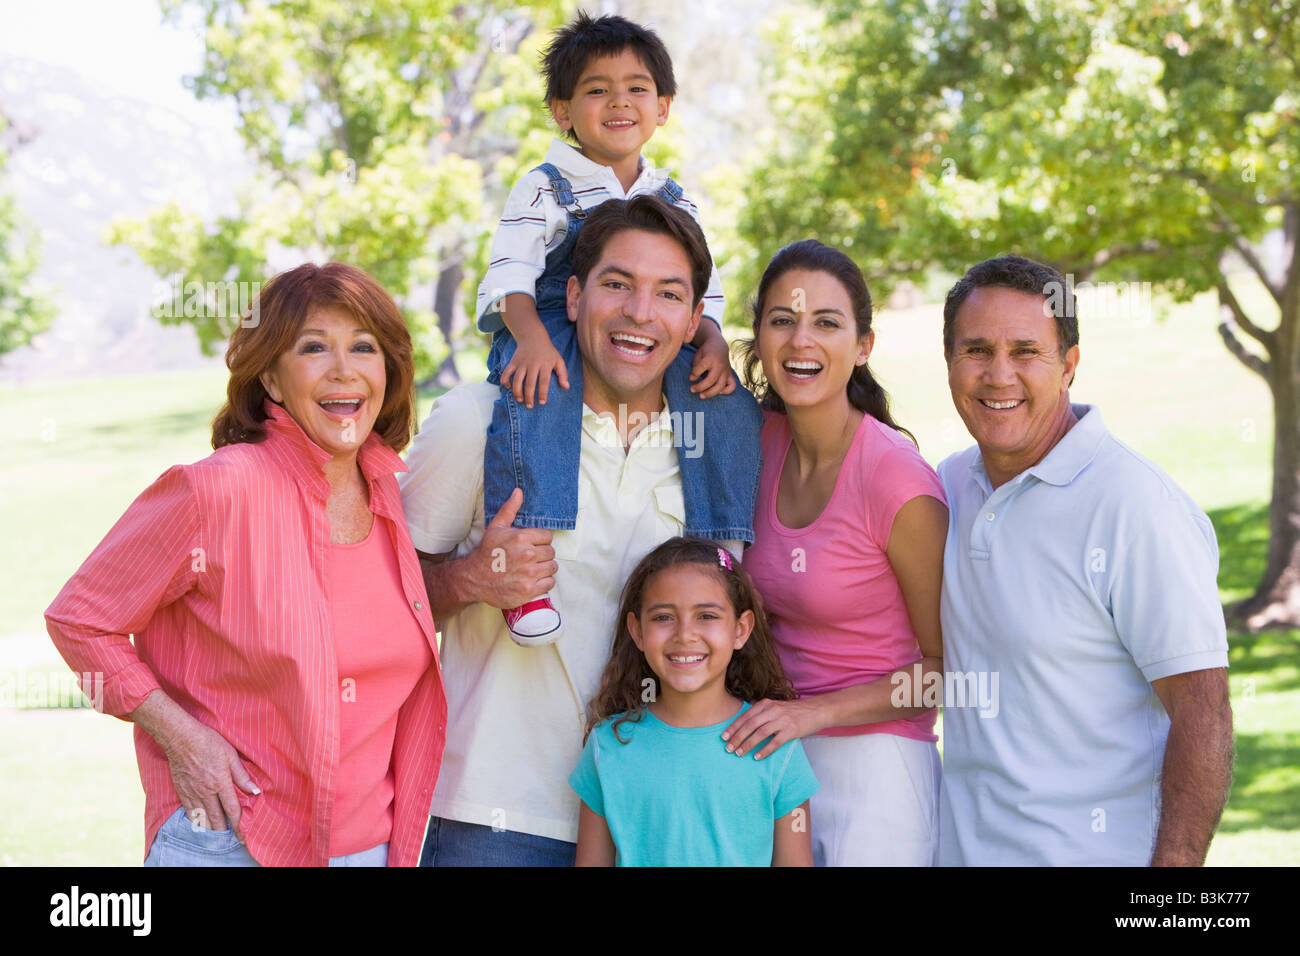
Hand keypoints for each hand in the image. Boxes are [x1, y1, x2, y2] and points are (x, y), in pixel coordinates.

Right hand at [162, 718, 259, 839]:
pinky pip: (189, 812)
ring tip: (218, 836)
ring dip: (211, 829)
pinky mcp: (182, 791)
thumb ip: (242, 775)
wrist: (181, 738)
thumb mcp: (230, 755)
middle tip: (232, 840)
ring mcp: (192, 793)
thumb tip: (255, 791)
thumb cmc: (208, 743)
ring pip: (202, 818)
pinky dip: (196, 821)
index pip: (232, 809)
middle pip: (216, 818)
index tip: (243, 836)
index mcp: (220, 782)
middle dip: (225, 831)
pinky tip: (200, 825)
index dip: (238, 825)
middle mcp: (206, 791)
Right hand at [477, 488, 557, 607]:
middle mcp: (527, 555)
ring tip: (533, 568)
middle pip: (551, 552)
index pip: (548, 536)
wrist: (475, 578)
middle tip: (531, 558)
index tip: (532, 545)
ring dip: (545, 568)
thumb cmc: (488, 552)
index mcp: (521, 538)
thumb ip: (510, 509)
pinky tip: (533, 579)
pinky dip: (544, 582)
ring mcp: (529, 574)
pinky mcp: (530, 590)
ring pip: (552, 567)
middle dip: (543, 554)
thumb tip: (519, 491)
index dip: (541, 540)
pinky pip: (549, 583)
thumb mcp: (496, 528)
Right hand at [499, 333, 568, 408]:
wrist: (533, 337)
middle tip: (530, 406)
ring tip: (519, 400)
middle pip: (529, 383)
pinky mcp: (513, 362)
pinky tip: (507, 387)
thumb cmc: (548, 351)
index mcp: (544, 365)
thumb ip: (563, 374)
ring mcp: (521, 363)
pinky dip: (505, 380)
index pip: (544, 381)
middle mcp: (532, 364)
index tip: (542, 402)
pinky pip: (506, 372)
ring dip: (517, 391)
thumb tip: (566, 387)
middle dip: (529, 396)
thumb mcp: (558, 360)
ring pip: (517, 379)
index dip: (543, 393)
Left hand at [689, 333, 736, 397]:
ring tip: (701, 396)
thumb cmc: (706, 352)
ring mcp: (726, 371)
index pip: (700, 368)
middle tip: (692, 390)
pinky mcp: (730, 375)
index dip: (694, 374)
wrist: (719, 346)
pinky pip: (732, 386)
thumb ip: (695, 367)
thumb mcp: (698, 355)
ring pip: (720, 386)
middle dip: (700, 387)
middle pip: (711, 380)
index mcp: (711, 358)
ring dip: (710, 393)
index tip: (690, 378)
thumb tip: (693, 379)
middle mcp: (720, 365)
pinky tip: (718, 392)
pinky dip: (726, 391)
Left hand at [721, 697, 823, 759]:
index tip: (723, 737)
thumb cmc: (793, 711)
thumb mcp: (775, 707)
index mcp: (766, 704)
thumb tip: (743, 725)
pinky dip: (764, 750)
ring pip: (760, 733)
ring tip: (739, 753)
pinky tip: (757, 757)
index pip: (745, 716)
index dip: (733, 727)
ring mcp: (782, 720)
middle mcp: (772, 710)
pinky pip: (775, 742)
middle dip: (737, 737)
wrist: (816, 710)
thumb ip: (761, 713)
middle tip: (728, 748)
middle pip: (750, 725)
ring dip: (748, 744)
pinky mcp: (792, 730)